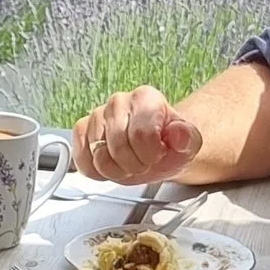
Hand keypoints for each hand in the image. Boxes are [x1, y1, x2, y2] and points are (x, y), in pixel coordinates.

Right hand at [72, 87, 201, 185]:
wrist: (155, 149)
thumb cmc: (168, 144)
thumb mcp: (188, 143)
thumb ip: (187, 138)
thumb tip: (179, 133)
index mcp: (145, 98)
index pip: (141, 134)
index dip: (150, 155)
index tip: (157, 155)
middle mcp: (119, 102)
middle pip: (119, 147)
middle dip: (134, 165)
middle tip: (143, 163)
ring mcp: (97, 115)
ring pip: (100, 156)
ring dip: (116, 170)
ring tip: (128, 163)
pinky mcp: (81, 130)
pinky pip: (82, 159)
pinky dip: (97, 172)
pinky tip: (111, 164)